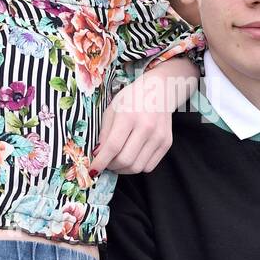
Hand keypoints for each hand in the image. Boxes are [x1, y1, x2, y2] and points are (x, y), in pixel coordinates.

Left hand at [90, 57, 195, 174]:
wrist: (160, 89)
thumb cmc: (132, 99)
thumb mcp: (112, 110)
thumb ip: (104, 134)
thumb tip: (99, 155)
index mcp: (128, 116)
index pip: (113, 147)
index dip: (101, 162)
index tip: (93, 170)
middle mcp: (146, 127)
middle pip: (125, 160)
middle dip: (111, 167)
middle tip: (106, 163)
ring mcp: (159, 136)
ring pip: (137, 167)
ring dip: (123, 169)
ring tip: (117, 161)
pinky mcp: (167, 143)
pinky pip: (149, 166)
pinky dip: (137, 167)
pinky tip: (132, 157)